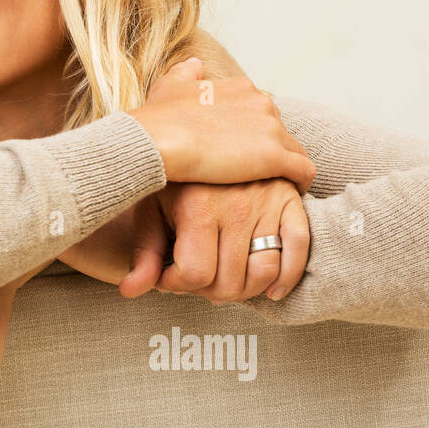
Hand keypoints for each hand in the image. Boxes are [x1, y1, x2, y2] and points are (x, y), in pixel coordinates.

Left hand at [119, 178, 310, 303]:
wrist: (199, 135)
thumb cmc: (172, 180)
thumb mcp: (151, 211)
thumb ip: (144, 255)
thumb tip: (130, 292)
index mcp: (198, 207)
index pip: (196, 274)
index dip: (177, 286)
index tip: (168, 278)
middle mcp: (236, 206)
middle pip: (230, 280)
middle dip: (208, 291)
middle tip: (197, 281)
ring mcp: (266, 202)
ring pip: (265, 271)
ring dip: (246, 290)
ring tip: (225, 282)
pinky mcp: (289, 199)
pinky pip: (299, 246)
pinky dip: (288, 275)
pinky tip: (271, 290)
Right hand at [129, 58, 316, 193]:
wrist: (157, 140)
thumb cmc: (158, 119)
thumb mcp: (170, 86)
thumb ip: (186, 73)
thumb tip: (195, 63)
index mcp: (241, 87)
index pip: (260, 111)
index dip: (252, 132)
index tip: (241, 150)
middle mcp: (261, 102)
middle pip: (279, 130)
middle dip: (269, 149)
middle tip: (251, 172)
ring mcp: (270, 129)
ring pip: (294, 150)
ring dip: (286, 167)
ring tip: (274, 187)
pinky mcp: (274, 157)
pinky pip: (304, 171)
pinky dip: (302, 182)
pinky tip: (292, 193)